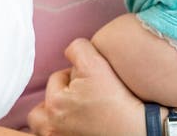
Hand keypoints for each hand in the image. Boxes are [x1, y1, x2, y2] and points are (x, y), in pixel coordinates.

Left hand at [27, 38, 142, 135]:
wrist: (136, 128)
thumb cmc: (115, 98)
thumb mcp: (95, 62)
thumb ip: (76, 48)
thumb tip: (68, 52)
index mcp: (54, 105)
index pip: (55, 79)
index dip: (72, 75)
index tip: (89, 82)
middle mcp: (52, 129)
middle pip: (41, 111)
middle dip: (54, 101)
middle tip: (75, 99)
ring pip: (44, 130)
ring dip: (52, 121)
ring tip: (70, 116)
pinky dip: (61, 132)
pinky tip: (75, 127)